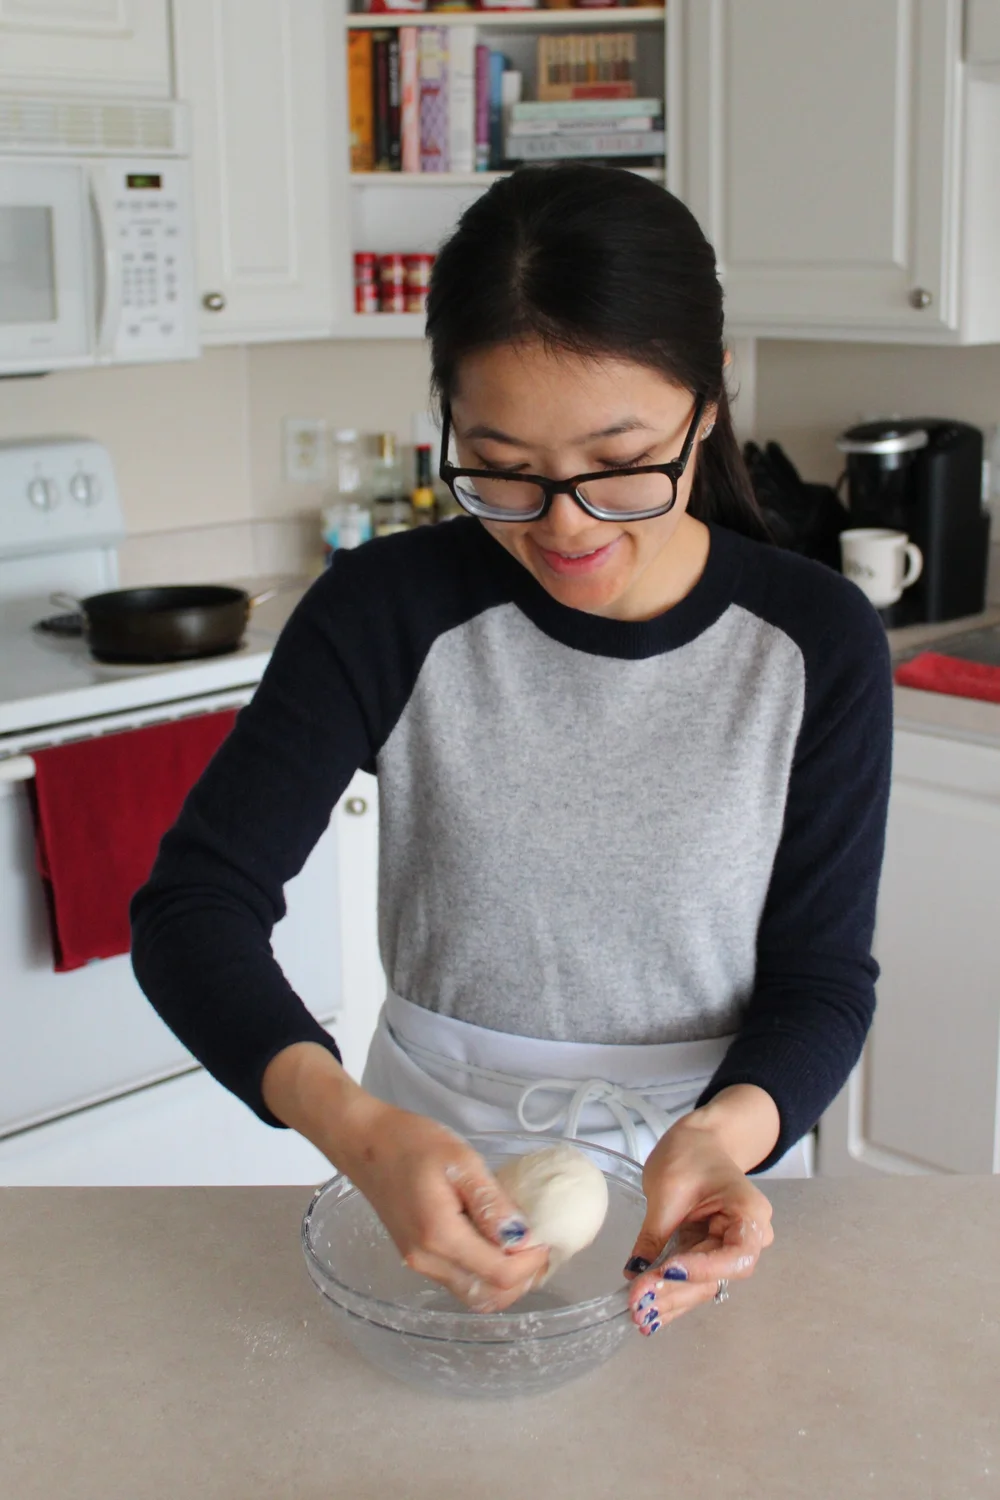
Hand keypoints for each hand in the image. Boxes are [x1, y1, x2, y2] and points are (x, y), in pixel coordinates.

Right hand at [339, 1097, 550, 1312]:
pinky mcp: (416, 1257)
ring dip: (504, 1282)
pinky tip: (497, 1245)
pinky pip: (459, 1281)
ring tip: (524, 1250)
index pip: (499, 1274)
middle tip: (542, 1250)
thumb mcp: (460, 1161)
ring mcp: (419, 1263)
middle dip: (522, 1280)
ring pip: (472, 1294)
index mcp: (440, 1237)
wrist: (366, 1142)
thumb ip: (492, 1202)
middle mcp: (428, 1260)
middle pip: (487, 1296)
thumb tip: (523, 1238)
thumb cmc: (412, 1143)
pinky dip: (485, 1274)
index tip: (548, 1238)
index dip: (531, 1263)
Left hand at [622, 1105, 775, 1336]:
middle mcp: (747, 1239)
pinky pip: (690, 1279)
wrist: (698, 1141)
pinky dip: (669, 1293)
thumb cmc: (689, 1153)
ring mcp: (726, 1249)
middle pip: (714, 1277)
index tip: (667, 1273)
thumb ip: (655, 1232)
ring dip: (669, 1300)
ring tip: (637, 1314)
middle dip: (674, 1291)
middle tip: (638, 1302)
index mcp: (749, 1215)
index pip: (735, 1256)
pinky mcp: (706, 1254)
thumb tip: (634, 1271)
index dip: (702, 1270)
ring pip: (700, 1285)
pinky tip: (648, 1310)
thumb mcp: (668, 1187)